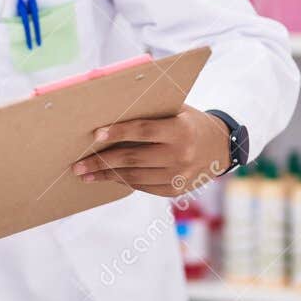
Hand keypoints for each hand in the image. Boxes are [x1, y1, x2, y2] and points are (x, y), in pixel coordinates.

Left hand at [72, 107, 231, 196]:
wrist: (221, 147)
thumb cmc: (189, 121)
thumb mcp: (176, 110)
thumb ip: (150, 112)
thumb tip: (110, 110)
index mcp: (181, 130)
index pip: (143, 131)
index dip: (118, 132)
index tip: (95, 135)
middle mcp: (181, 155)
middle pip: (133, 159)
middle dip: (101, 162)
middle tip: (79, 164)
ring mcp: (179, 176)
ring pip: (135, 177)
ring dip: (107, 175)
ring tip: (87, 174)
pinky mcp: (176, 190)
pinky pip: (144, 187)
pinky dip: (124, 181)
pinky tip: (109, 177)